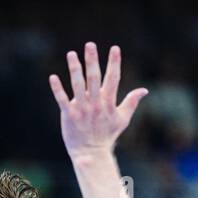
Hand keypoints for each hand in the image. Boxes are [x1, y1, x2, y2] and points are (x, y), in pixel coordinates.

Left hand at [49, 42, 147, 157]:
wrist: (92, 153)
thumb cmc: (107, 135)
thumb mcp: (123, 119)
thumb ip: (132, 102)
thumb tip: (144, 90)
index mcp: (108, 102)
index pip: (113, 79)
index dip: (114, 63)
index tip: (115, 48)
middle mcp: (95, 103)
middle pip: (94, 78)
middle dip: (92, 61)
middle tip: (90, 44)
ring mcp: (81, 109)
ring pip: (77, 85)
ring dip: (74, 69)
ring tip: (71, 54)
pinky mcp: (69, 115)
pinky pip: (62, 100)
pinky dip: (57, 89)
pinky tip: (53, 77)